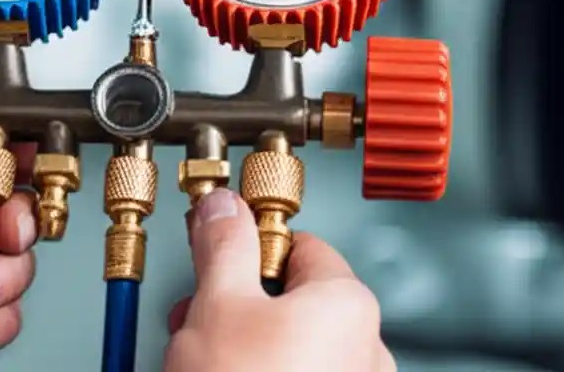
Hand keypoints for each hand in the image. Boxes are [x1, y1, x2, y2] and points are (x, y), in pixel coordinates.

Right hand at [164, 188, 395, 371]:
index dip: (248, 249)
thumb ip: (223, 246)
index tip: (215, 258)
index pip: (299, 247)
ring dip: (245, 348)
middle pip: (293, 301)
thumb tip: (223, 208)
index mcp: (350, 304)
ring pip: (292, 349)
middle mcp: (367, 348)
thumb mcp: (218, 306)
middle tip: (196, 322)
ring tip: (202, 365)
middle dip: (238, 307)